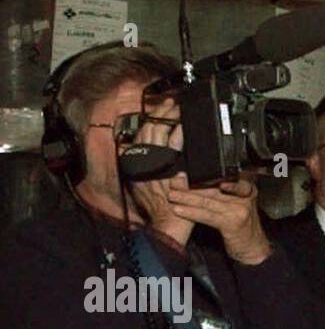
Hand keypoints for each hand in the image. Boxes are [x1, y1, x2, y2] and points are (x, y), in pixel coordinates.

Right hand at [125, 98, 192, 249]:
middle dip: (161, 113)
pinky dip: (177, 137)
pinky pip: (172, 150)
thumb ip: (142, 163)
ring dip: (170, 120)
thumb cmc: (158, 208)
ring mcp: (155, 166)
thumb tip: (136, 146)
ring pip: (159, 135)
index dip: (152, 117)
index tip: (162, 105)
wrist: (166, 226)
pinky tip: (184, 128)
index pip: (142, 133)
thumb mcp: (142, 183)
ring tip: (180, 110)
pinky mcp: (167, 172)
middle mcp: (143, 163)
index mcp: (137, 163)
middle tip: (173, 103)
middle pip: (149, 130)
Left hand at [167, 176, 271, 264]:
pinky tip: (179, 210)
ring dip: (187, 198)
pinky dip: (191, 213)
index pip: (226, 175)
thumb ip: (227, 192)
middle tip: (174, 182)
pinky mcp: (232, 223)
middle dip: (190, 185)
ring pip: (208, 200)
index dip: (206, 173)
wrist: (254, 249)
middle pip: (214, 187)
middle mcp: (245, 195)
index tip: (188, 171)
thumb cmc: (244, 226)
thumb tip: (201, 179)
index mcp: (247, 187)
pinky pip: (207, 215)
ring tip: (172, 195)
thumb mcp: (239, 205)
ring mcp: (239, 209)